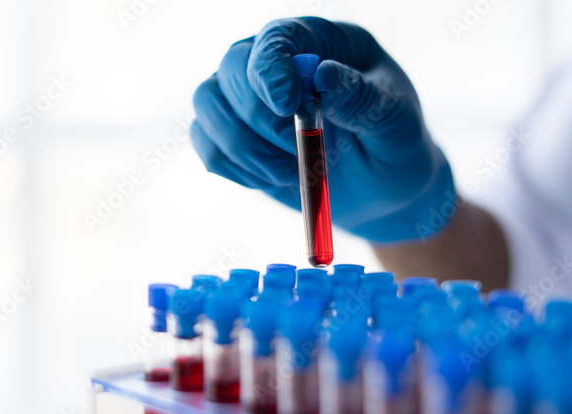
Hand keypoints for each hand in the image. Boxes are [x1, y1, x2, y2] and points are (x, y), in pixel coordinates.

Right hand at [191, 17, 454, 242]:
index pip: (277, 36)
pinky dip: (232, 166)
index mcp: (320, 42)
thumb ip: (363, 98)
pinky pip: (204, 141)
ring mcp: (246, 98)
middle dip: (258, 117)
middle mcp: (275, 63)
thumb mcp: (395, 121)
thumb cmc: (393, 144)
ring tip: (287, 173)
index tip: (287, 105)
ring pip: (208, 103)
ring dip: (241, 145)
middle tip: (296, 149)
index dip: (270, 67)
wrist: (381, 189)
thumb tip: (323, 76)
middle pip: (232, 67)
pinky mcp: (230, 135)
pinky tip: (268, 179)